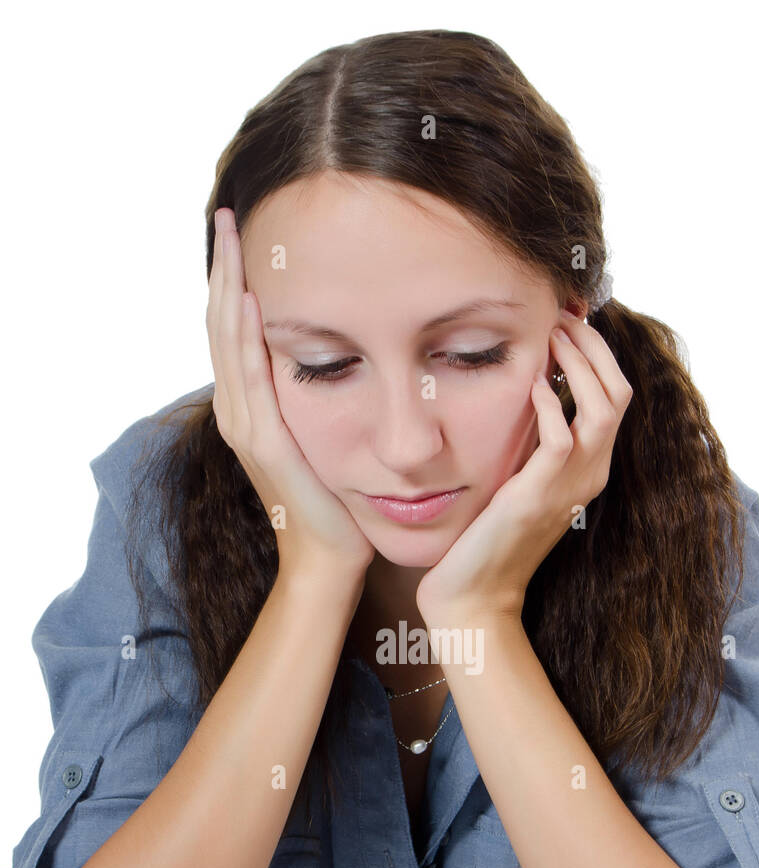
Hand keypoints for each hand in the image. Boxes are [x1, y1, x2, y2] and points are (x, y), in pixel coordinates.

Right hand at [206, 207, 374, 579]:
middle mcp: (239, 413)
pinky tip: (247, 300)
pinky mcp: (266, 444)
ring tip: (230, 239)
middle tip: (227, 215)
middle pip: (220, 326)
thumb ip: (315, 399)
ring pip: (228, 344)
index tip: (238, 232)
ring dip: (227, 288)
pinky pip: (251, 380)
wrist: (330, 560)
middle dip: (223, 269)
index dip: (230, 280)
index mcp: (250, 408)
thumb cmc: (334, 504)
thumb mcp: (322, 437)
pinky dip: (245, 338)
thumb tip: (337, 354)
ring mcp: (247, 428)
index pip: (232, 331)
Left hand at [415, 311, 632, 624]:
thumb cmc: (490, 535)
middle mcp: (591, 474)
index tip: (569, 321)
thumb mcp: (520, 475)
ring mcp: (570, 486)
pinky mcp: (538, 495)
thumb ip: (533, 439)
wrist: (476, 593)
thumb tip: (530, 388)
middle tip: (562, 316)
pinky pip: (561, 436)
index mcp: (590, 467)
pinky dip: (549, 403)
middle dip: (594, 346)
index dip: (598, 352)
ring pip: (602, 407)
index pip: (615, 395)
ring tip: (551, 338)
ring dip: (579, 363)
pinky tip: (530, 383)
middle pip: (619, 393)